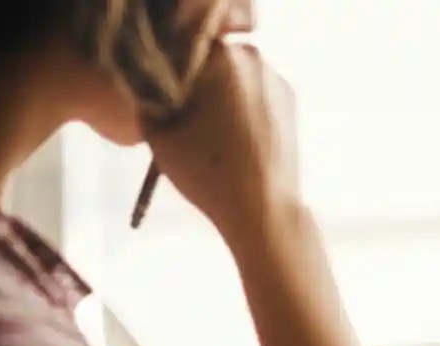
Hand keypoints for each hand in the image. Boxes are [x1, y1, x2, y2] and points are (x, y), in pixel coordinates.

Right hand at [143, 43, 300, 243]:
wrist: (263, 208)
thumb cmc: (206, 170)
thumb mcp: (157, 130)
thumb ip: (148, 92)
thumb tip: (148, 78)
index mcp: (218, 56)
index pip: (177, 43)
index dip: (162, 67)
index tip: (158, 93)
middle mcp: (252, 58)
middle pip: (209, 57)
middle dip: (194, 78)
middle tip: (181, 111)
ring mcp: (275, 80)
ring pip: (234, 75)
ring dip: (219, 92)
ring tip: (208, 130)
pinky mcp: (290, 102)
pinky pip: (255, 93)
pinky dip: (241, 106)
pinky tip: (232, 136)